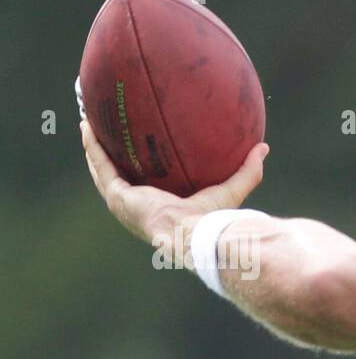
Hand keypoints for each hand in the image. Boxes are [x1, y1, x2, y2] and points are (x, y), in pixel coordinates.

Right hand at [80, 118, 268, 244]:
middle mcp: (139, 209)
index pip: (147, 187)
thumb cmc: (214, 219)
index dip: (139, 169)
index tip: (137, 150)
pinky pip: (102, 166)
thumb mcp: (232, 189)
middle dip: (110, 154)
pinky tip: (89, 126)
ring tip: (89, 124)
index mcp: (161, 209)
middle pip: (118, 176)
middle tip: (105, 132)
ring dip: (94, 147)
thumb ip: (248, 170)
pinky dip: (93, 147)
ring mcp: (125, 205)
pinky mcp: (119, 198)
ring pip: (103, 170)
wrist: (196, 234)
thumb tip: (263, 147)